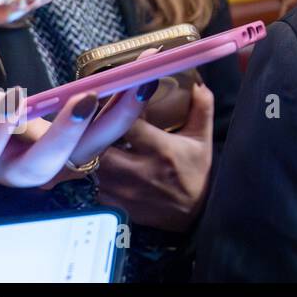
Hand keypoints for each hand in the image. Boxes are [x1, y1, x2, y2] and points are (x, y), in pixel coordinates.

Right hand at [0, 81, 154, 188]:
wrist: (9, 124)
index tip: (5, 105)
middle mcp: (25, 168)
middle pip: (45, 164)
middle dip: (65, 133)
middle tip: (83, 99)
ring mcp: (62, 158)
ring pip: (93, 146)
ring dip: (119, 113)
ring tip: (137, 81)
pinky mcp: (90, 141)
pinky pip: (116, 122)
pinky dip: (133, 95)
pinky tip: (148, 66)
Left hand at [95, 80, 215, 231]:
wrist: (194, 215)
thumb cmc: (197, 172)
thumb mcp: (203, 139)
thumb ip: (201, 108)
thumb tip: (196, 82)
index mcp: (162, 150)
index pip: (128, 122)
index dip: (118, 106)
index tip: (116, 95)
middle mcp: (139, 171)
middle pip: (100, 145)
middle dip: (98, 131)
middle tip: (98, 117)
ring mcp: (124, 191)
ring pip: (93, 164)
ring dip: (95, 150)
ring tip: (99, 137)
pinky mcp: (116, 205)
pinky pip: (95, 183)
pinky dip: (98, 172)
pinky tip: (107, 162)